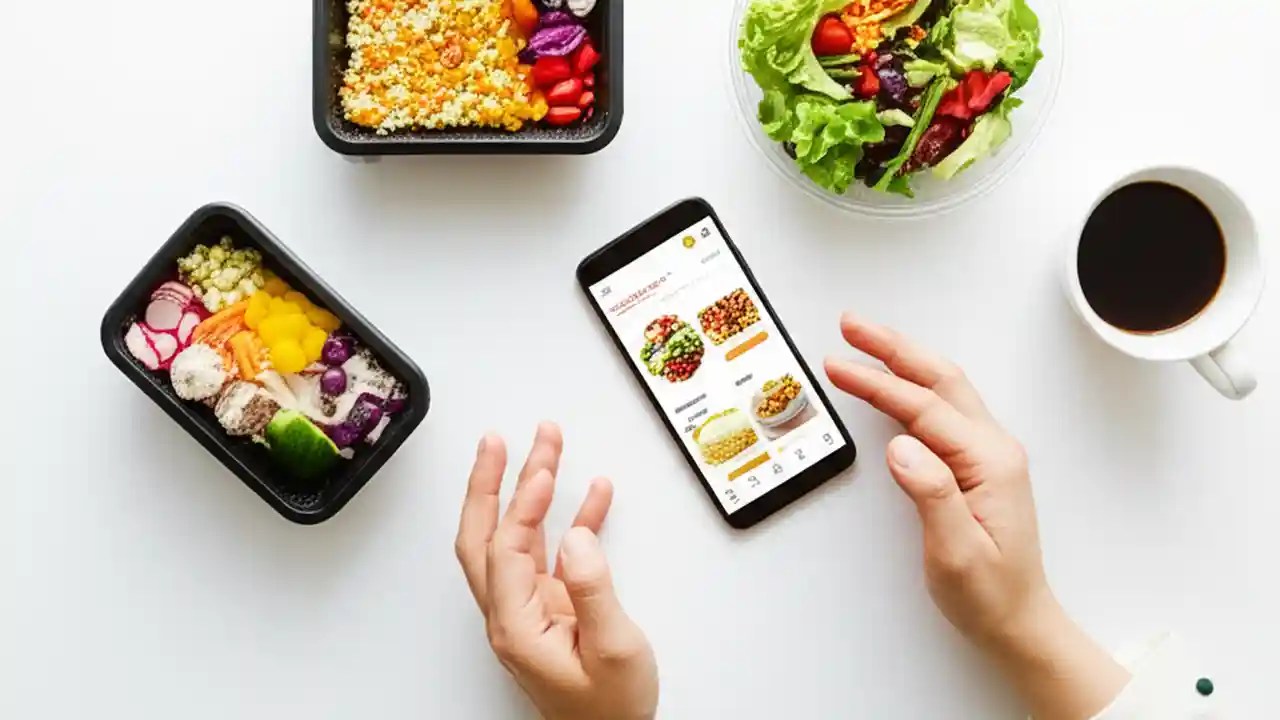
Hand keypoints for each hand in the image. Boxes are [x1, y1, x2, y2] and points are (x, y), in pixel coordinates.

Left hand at [455, 422, 658, 719]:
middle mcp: (512, 615)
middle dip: (490, 483)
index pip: (505, 549)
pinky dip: (569, 521)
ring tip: (546, 448)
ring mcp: (528, 610)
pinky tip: (592, 495)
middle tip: (498, 440)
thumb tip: (578, 536)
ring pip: (516, 538)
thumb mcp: (612, 648)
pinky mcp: (550, 610)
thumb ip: (593, 590)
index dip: (522, 505)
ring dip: (529, 492)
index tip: (543, 471)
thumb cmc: (610, 711)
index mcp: (516, 626)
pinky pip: (552, 554)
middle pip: (485, 536)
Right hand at [826, 315, 1128, 719]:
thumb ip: (930, 494)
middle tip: (851, 326)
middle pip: (939, 379)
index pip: (924, 409)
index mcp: (990, 463)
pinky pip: (943, 409)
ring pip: (943, 388)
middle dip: (892, 348)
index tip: (839, 366)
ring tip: (865, 341)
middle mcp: (994, 449)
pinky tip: (895, 381)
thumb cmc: (989, 594)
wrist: (1019, 621)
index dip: (878, 384)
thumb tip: (901, 446)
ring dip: (903, 360)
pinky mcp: (977, 464)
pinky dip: (913, 385)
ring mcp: (988, 454)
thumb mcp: (955, 552)